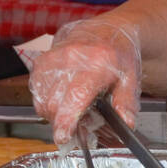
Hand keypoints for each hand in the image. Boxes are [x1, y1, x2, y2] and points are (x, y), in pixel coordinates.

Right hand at [28, 18, 140, 145]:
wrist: (105, 31)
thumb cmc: (118, 56)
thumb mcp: (131, 78)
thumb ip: (126, 103)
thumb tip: (126, 124)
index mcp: (97, 64)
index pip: (75, 96)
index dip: (66, 120)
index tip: (63, 137)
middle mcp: (71, 59)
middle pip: (54, 102)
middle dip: (61, 122)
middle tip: (77, 126)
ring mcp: (53, 58)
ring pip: (41, 98)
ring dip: (52, 112)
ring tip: (70, 110)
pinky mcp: (42, 60)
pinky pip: (35, 90)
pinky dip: (44, 101)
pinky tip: (60, 99)